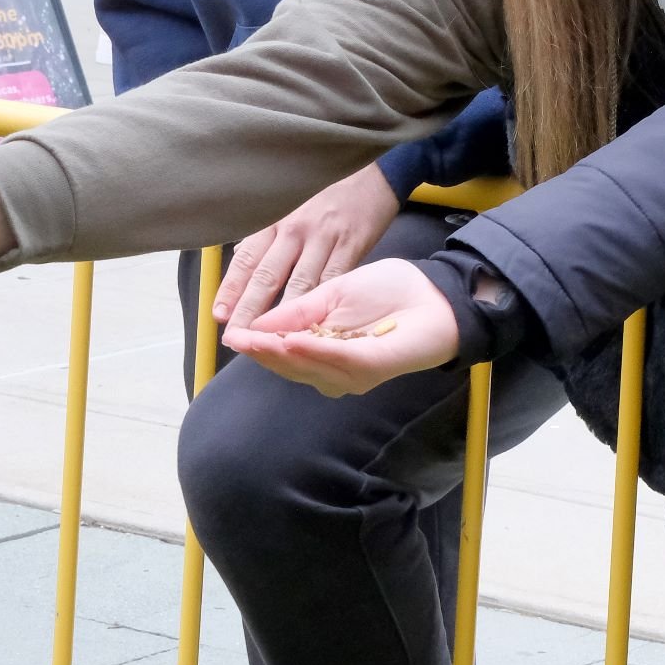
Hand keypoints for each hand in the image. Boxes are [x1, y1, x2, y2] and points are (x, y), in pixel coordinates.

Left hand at [215, 166, 403, 332]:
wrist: (372, 172)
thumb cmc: (326, 191)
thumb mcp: (288, 204)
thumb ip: (265, 233)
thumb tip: (240, 259)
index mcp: (275, 220)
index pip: (246, 259)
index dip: (231, 289)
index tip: (219, 316)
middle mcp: (294, 229)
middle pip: (267, 275)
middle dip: (249, 309)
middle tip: (237, 337)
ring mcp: (323, 237)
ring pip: (299, 283)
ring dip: (283, 315)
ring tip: (270, 340)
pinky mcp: (351, 244)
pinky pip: (334, 279)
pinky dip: (323, 304)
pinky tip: (315, 325)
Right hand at [225, 258, 460, 395]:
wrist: (433, 292)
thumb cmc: (388, 291)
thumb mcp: (333, 293)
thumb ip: (299, 311)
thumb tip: (258, 325)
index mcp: (323, 351)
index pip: (284, 354)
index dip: (258, 345)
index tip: (231, 335)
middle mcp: (336, 370)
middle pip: (292, 367)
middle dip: (264, 353)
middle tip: (238, 340)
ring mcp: (355, 373)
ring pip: (311, 368)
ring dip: (283, 354)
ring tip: (257, 341)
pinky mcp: (375, 366)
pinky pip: (341, 362)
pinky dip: (316, 352)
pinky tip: (294, 341)